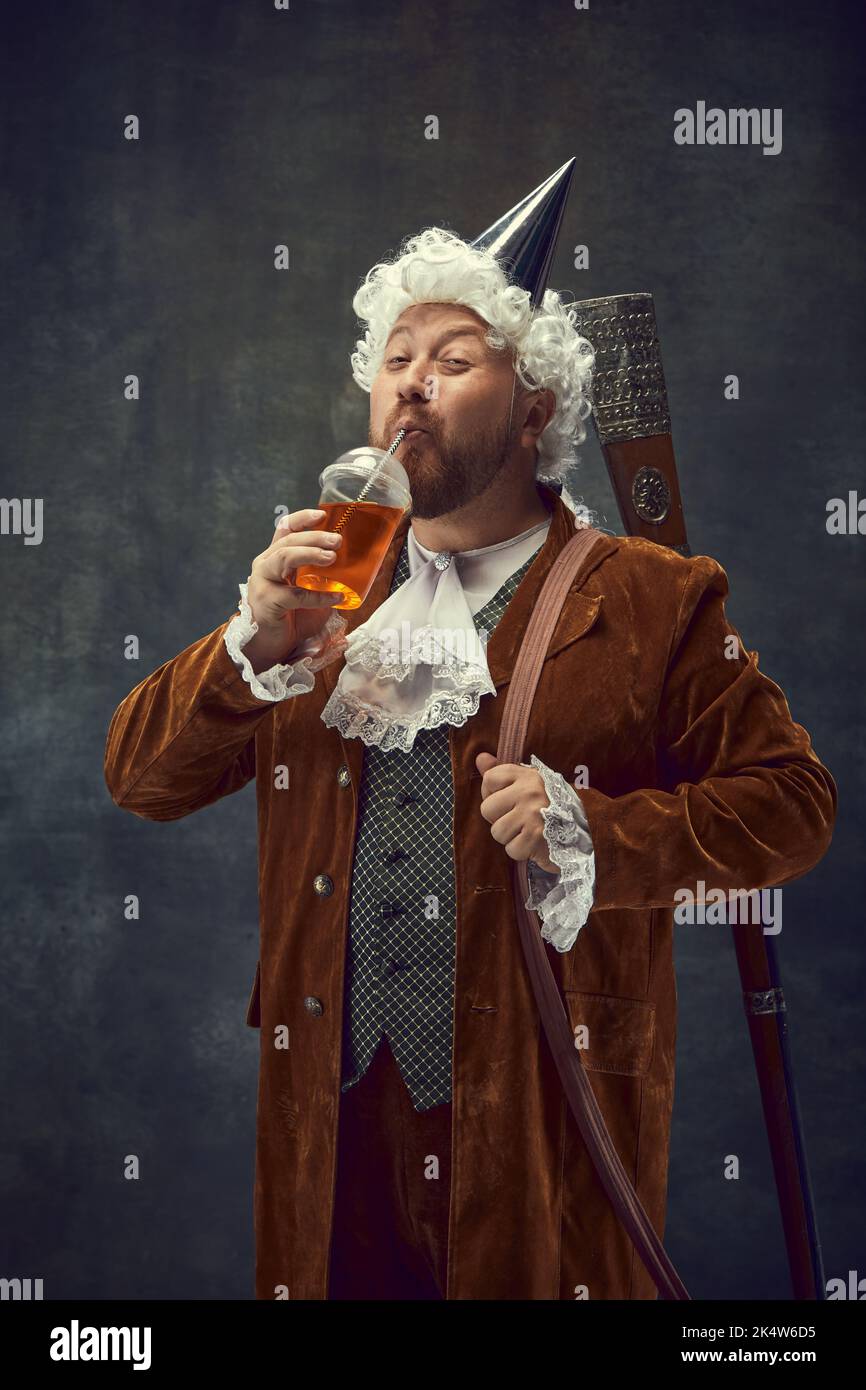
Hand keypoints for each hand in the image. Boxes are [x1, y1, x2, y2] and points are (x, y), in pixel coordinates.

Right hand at [245, 508, 346, 662]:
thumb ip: (322, 578)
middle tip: (337, 540)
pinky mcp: (267, 602)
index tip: (322, 514)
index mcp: (275, 558)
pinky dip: (318, 596)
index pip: (285, 529)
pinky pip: (294, 595)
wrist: (269, 647)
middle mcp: (265, 565)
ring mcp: (263, 583)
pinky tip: (336, 598)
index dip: (302, 519)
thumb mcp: (308, 591)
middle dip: (314, 537)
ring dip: (309, 553)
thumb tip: (357, 569)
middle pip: (288, 541)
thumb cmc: (291, 618)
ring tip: (332, 557)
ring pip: (284, 557)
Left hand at [475, 751, 558, 873]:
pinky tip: (534, 844)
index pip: (489, 779)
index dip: (492, 794)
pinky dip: (521, 852)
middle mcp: (530, 791)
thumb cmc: (550, 806)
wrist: (586, 832)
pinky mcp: (537, 837)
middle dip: (499, 819)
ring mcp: (534, 814)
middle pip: (487, 809)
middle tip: (519, 820)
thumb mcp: (529, 783)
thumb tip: (480, 758)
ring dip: (510, 837)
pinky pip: (511, 849)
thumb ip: (501, 771)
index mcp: (527, 775)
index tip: (508, 800)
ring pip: (497, 832)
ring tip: (527, 832)